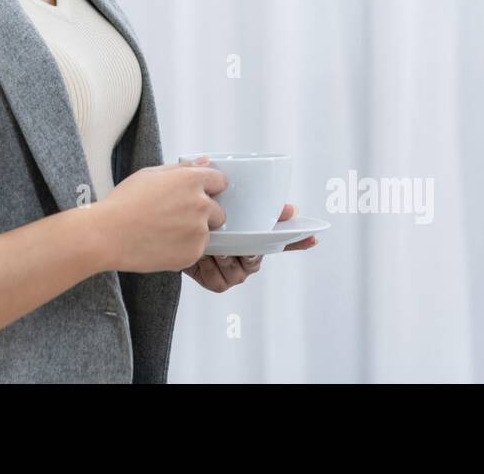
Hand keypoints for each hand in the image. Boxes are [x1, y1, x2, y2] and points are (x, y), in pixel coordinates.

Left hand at [182, 202, 317, 291]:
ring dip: (226, 258)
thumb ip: (249, 201)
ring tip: (214, 248)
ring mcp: (234, 272)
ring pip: (238, 269)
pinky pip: (219, 279)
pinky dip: (210, 269)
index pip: (284, 239)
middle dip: (249, 253)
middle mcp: (249, 258)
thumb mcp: (222, 204)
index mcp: (255, 238)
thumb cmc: (199, 218)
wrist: (169, 232)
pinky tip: (203, 257)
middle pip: (258, 257)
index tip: (313, 236)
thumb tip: (290, 207)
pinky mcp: (217, 282)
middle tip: (239, 247)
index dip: (300, 239)